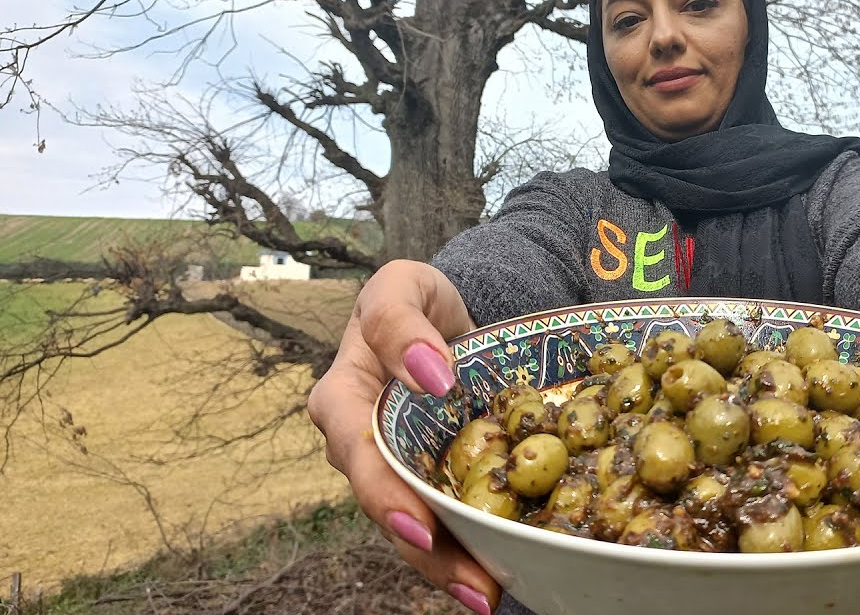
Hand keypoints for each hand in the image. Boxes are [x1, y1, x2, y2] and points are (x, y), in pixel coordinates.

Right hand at [307, 260, 498, 614]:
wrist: (448, 313)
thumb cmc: (417, 300)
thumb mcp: (402, 287)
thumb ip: (399, 321)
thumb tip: (426, 372)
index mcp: (343, 398)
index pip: (354, 451)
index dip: (384, 494)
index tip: (422, 527)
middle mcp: (363, 444)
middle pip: (388, 506)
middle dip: (427, 553)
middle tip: (474, 586)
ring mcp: (400, 466)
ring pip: (416, 525)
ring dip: (450, 567)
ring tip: (489, 595)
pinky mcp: (436, 477)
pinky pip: (448, 516)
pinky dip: (472, 545)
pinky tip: (503, 571)